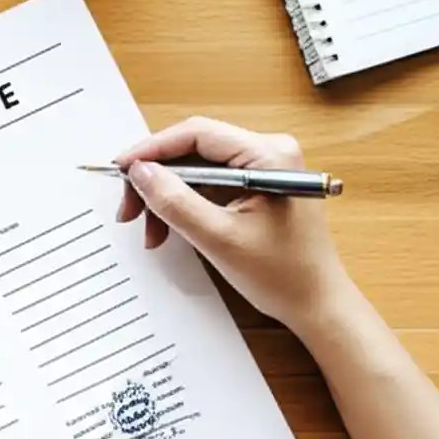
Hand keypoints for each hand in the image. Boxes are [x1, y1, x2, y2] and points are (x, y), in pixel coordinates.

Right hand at [115, 117, 351, 333]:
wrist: (317, 304)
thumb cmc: (284, 275)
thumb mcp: (219, 239)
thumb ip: (176, 201)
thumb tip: (140, 171)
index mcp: (268, 154)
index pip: (196, 134)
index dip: (152, 149)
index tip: (121, 168)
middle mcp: (268, 151)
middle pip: (192, 150)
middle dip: (157, 180)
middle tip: (130, 209)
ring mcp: (263, 167)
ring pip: (196, 169)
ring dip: (167, 197)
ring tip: (151, 231)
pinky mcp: (257, 184)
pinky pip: (208, 183)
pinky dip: (185, 204)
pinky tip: (170, 227)